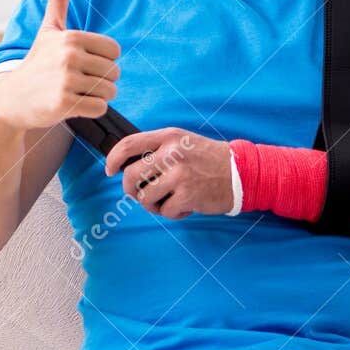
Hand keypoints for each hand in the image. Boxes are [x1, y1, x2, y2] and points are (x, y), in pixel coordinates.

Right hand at [0, 0, 120, 133]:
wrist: (12, 99)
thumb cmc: (36, 65)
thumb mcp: (47, 31)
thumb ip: (57, 2)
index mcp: (71, 37)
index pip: (115, 51)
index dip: (104, 60)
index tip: (84, 64)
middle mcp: (69, 56)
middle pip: (114, 73)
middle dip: (102, 81)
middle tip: (79, 82)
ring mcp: (66, 80)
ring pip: (109, 91)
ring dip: (98, 96)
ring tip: (76, 93)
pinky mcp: (65, 103)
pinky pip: (100, 108)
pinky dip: (91, 110)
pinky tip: (73, 105)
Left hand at [104, 126, 233, 219]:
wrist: (240, 173)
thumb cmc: (209, 159)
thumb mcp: (183, 142)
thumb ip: (158, 148)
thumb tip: (128, 165)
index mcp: (168, 137)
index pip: (129, 144)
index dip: (113, 159)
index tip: (109, 170)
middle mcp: (171, 154)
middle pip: (130, 176)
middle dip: (131, 189)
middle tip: (141, 193)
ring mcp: (179, 175)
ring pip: (145, 197)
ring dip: (153, 204)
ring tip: (168, 200)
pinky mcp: (187, 195)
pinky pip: (165, 211)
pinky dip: (173, 213)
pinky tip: (185, 205)